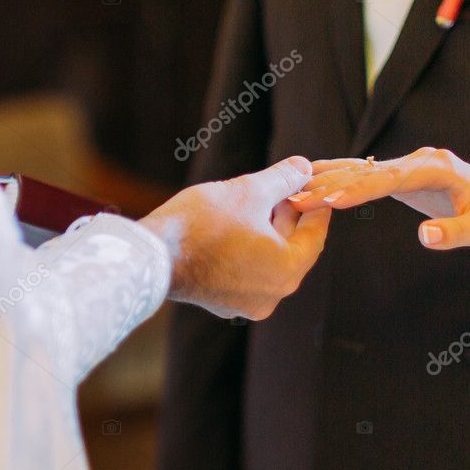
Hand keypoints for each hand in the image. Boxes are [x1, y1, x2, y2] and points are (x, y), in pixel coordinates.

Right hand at [141, 157, 331, 319]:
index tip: (315, 187)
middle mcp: (272, 294)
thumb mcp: (249, 191)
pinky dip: (249, 250)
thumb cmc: (203, 223)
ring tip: (259, 202)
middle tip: (285, 188)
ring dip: (268, 232)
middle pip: (292, 249)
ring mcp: (246, 303)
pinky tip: (236, 226)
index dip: (317, 206)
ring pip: (269, 261)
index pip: (315, 235)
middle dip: (289, 217)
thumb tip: (304, 167)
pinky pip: (247, 272)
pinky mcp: (222, 302)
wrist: (152, 255)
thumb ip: (283, 179)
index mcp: (287, 270)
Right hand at [289, 148, 469, 282]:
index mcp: (438, 169)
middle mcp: (420, 161)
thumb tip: (424, 237)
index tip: (332, 200)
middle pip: (367, 170)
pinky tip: (311, 182)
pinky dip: (338, 180)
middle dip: (331, 184)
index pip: (390, 178)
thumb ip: (456, 234)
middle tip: (296, 198)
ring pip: (360, 170)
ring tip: (292, 190)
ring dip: (327, 180)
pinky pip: (364, 176)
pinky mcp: (402, 175)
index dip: (360, 189)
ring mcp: (409, 165)